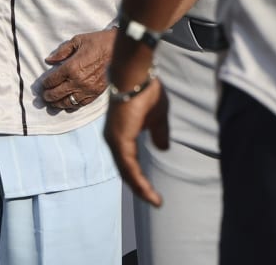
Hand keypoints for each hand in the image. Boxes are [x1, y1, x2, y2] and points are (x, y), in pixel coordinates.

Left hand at [39, 30, 112, 110]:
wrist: (120, 49)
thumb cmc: (98, 42)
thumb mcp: (77, 40)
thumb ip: (61, 51)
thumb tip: (48, 60)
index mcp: (71, 67)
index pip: (52, 81)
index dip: (44, 84)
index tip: (43, 84)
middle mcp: (78, 81)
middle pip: (56, 94)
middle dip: (47, 96)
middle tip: (44, 96)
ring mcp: (87, 89)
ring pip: (67, 102)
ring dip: (58, 103)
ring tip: (53, 103)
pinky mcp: (96, 93)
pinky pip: (81, 104)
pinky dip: (73, 106)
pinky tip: (68, 104)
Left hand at [104, 76, 169, 206]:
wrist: (137, 74)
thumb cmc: (146, 90)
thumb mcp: (157, 117)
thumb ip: (158, 133)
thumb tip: (162, 148)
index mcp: (121, 134)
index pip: (129, 162)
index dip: (139, 177)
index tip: (152, 191)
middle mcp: (113, 139)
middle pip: (126, 171)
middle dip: (139, 187)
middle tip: (154, 200)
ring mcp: (114, 139)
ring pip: (126, 171)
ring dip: (139, 187)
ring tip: (153, 199)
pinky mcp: (119, 139)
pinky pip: (128, 165)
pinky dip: (137, 179)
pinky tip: (146, 189)